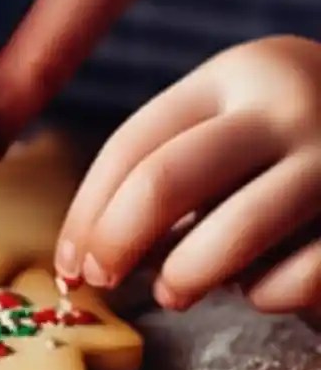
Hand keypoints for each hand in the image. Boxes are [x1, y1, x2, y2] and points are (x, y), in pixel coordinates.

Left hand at [58, 36, 320, 314]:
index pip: (132, 146)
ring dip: (185, 277)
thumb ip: (173, 172)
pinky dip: (264, 296)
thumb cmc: (300, 149)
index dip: (88, 214)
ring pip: (228, 235)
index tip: (72, 263)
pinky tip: (261, 291)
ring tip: (174, 294)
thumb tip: (89, 253)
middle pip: (164, 182)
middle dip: (116, 242)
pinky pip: (296, 277)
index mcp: (238, 73)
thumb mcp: (240, 130)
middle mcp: (289, 102)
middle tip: (102, 281)